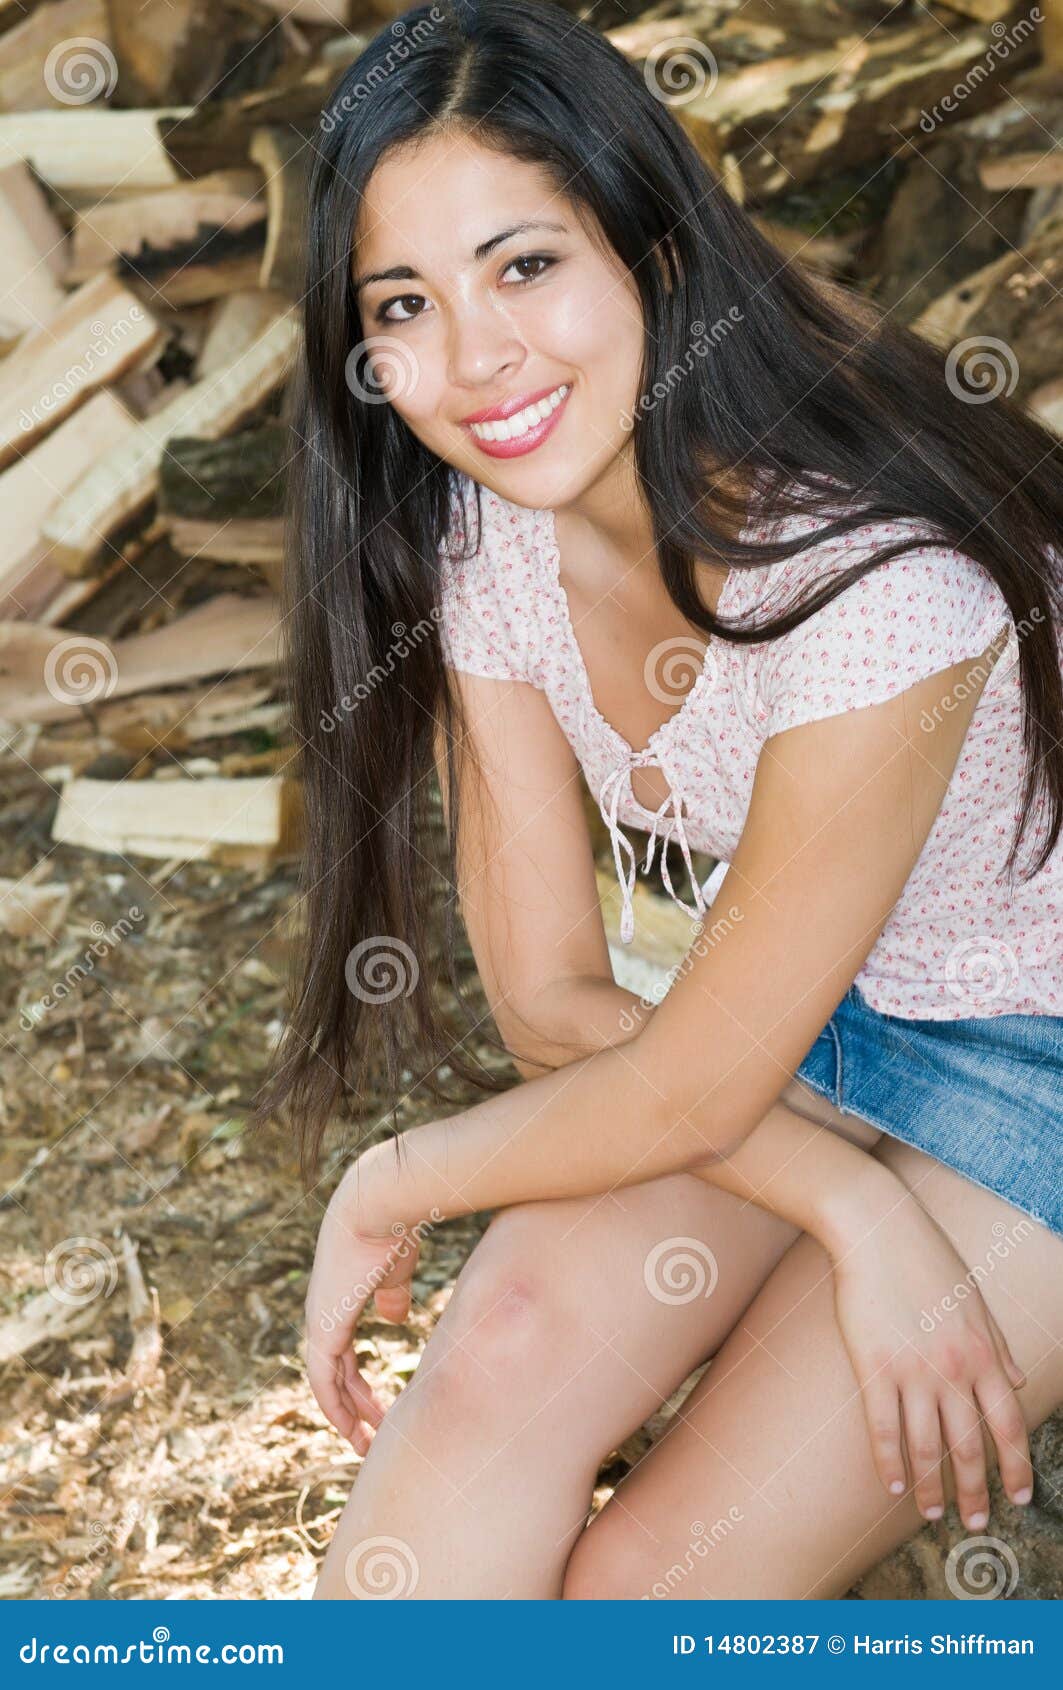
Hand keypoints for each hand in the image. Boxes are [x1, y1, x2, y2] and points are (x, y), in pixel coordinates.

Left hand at [303, 1154, 421, 1453]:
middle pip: (335, 1375)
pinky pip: (325, 1380)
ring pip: (329, 1384)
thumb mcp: (395, 1269)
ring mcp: (321, 1321)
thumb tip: (394, 1318)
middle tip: (371, 1439)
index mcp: (339, 1302)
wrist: (375, 1205)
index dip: (358, 1386)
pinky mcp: (324, 1327)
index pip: (343, 1355)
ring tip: (368, 1445)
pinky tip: (356, 1428)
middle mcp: (323, 1315)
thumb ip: (392, 1296)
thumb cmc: (391, 1228)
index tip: (380, 1410)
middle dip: (354, 1409)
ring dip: (348, 1416)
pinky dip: (338, 1407)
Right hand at [828, 1190, 1032, 1528]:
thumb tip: (1019, 1378)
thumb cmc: (927, 1258)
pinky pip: (883, 1428)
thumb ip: (1000, 1344)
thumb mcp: (977, 1299)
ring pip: (927, 1446)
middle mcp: (953, 1369)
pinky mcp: (873, 1367)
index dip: (1015, 1465)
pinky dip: (889, 1462)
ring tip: (933, 1515)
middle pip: (969, 1446)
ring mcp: (912, 1371)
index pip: (1008, 1424)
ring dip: (932, 1488)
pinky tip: (893, 1485)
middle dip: (975, 1491)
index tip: (1018, 1496)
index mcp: (984, 1352)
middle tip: (976, 1522)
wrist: (878, 1229)